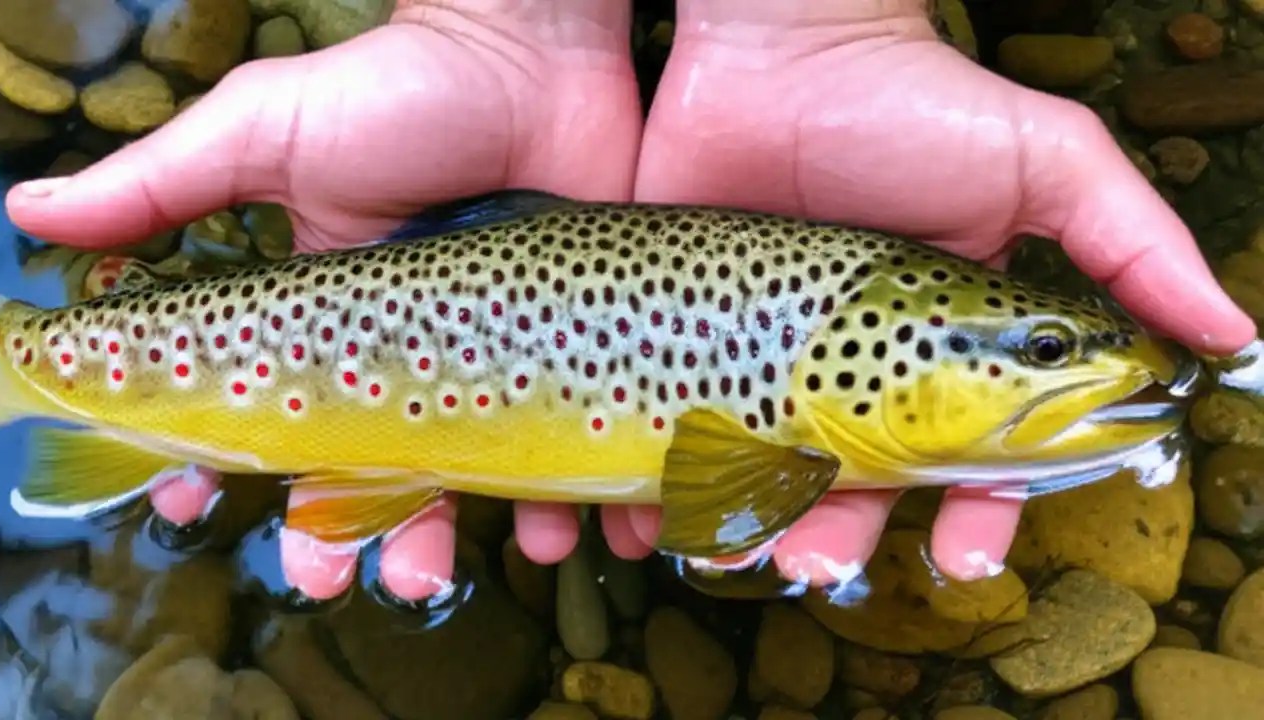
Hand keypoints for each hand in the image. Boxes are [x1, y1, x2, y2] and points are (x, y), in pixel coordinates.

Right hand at [4, 0, 644, 602]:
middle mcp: (404, 349)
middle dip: (345, 536)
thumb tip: (31, 210)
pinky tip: (560, 534)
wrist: (535, 57)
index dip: (221, 466)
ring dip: (447, 539)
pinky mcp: (568, 353)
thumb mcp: (269, 131)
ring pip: (463, 478)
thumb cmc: (400, 89)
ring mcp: (489, 357)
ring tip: (434, 573)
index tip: (185, 508)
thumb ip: (166, 183)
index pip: (264, 409)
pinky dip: (568, 503)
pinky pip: (565, 446)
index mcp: (324, 315)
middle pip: (368, 469)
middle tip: (336, 581)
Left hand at [626, 0, 1255, 586]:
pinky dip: (666, 488)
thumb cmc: (915, 100)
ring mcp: (770, 362)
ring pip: (765, 479)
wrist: (775, 51)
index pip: (974, 461)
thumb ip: (1133, 245)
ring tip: (737, 544)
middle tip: (818, 562)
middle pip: (858, 492)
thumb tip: (1235, 338)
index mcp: (950, 350)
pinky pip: (682, 435)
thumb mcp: (1043, 159)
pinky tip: (656, 514)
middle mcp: (861, 370)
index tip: (965, 554)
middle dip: (843, 540)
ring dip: (755, 528)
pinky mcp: (694, 343)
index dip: (978, 515)